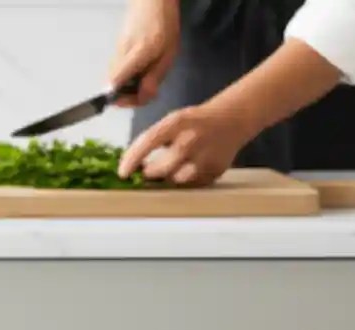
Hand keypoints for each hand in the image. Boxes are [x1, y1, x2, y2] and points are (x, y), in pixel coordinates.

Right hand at [108, 0, 179, 107]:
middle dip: (128, 96)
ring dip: (128, 87)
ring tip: (147, 81)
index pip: (116, 82)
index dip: (121, 98)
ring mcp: (116, 52)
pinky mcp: (117, 50)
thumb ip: (155, 76)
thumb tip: (144, 97)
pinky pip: (118, 70)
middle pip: (113, 85)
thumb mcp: (169, 53)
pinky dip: (128, 77)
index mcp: (137, 54)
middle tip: (146, 93)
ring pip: (115, 79)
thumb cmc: (164, 24)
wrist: (152, 2)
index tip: (134, 102)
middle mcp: (121, 54)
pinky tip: (142, 71)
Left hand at [118, 102, 255, 185]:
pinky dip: (187, 180)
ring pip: (176, 180)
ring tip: (174, 167)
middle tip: (148, 171)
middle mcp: (190, 141)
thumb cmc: (195, 122)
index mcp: (177, 123)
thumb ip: (155, 140)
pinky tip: (191, 168)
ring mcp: (204, 158)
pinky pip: (192, 185)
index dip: (131, 160)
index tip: (122, 173)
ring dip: (170, 178)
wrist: (232, 119)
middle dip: (150, 173)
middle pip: (160, 170)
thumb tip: (133, 164)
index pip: (147, 143)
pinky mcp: (215, 171)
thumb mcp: (173, 121)